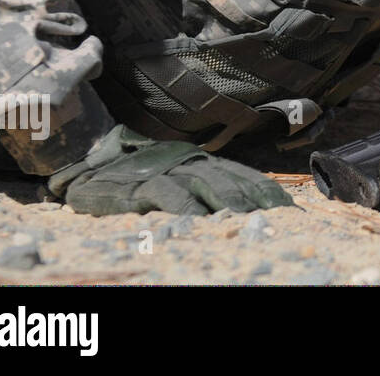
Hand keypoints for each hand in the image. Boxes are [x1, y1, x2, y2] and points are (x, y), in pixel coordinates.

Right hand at [47, 125, 293, 215]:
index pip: (243, 176)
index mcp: (202, 163)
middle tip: (279, 215)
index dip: (266, 191)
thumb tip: (244, 207)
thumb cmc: (140, 172)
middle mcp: (188, 165)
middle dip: (256, 199)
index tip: (289, 208)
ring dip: (227, 201)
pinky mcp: (137, 189)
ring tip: (248, 217)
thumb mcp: (179, 174)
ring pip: (203, 186)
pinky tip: (197, 219)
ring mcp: (163, 175)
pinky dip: (182, 207)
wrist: (90, 159)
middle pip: (231, 181)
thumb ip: (208, 184)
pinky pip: (165, 197)